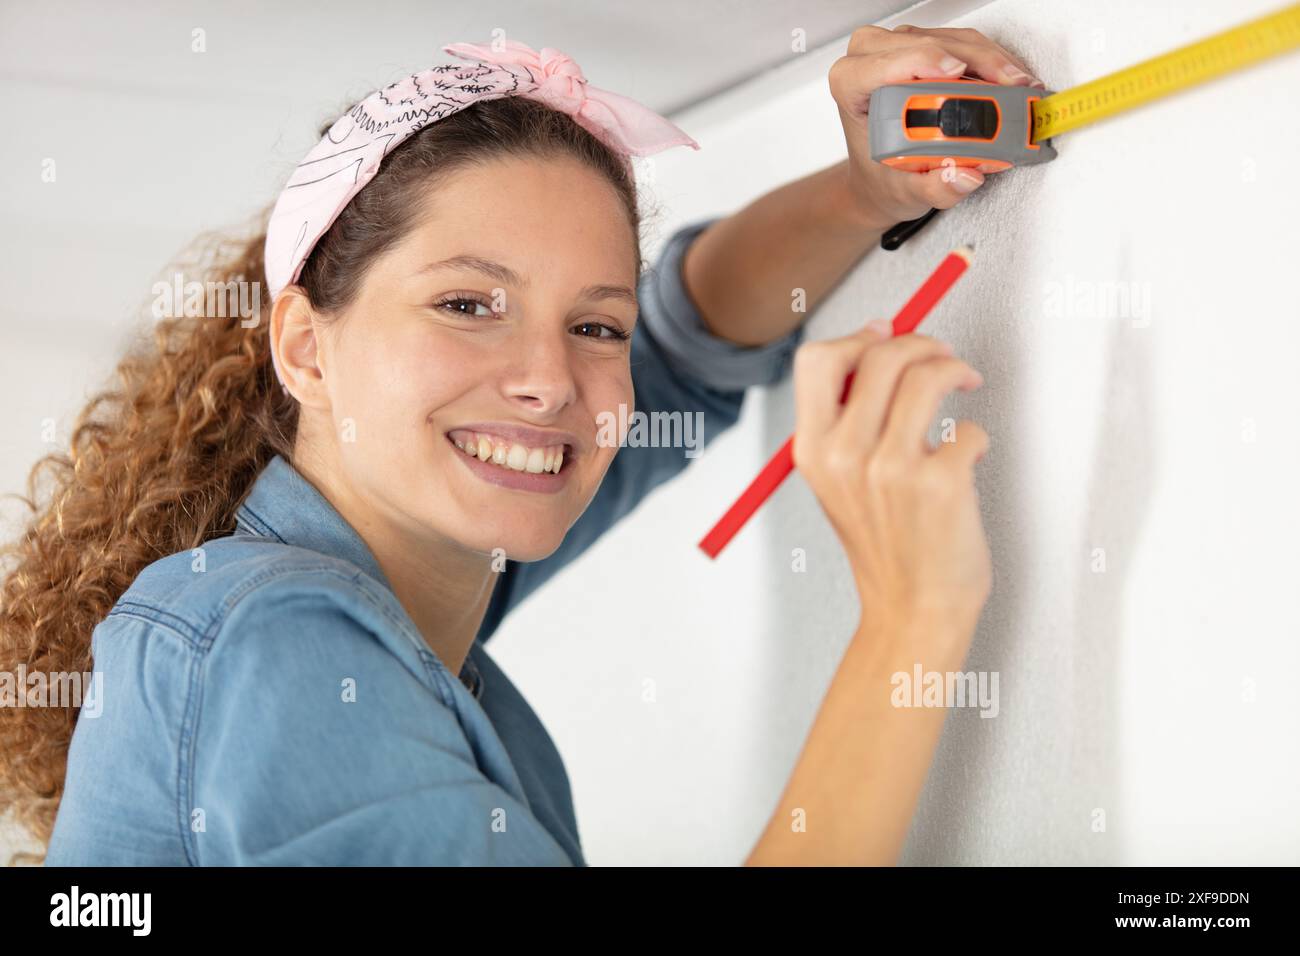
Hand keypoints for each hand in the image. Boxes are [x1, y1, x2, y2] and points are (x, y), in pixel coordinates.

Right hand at [792, 324, 991, 647]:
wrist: (913, 610)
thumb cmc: (886, 544)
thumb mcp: (839, 482)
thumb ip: (848, 420)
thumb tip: (879, 342)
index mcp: (813, 451)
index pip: (818, 360)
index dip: (859, 338)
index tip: (888, 336)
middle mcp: (845, 456)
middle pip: (880, 354)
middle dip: (921, 343)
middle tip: (941, 357)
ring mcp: (891, 469)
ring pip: (928, 375)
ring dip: (955, 369)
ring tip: (965, 383)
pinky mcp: (940, 483)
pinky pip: (968, 428)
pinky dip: (977, 437)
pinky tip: (969, 458)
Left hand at [829, 24, 1043, 227]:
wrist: (879, 179)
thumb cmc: (882, 177)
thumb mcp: (905, 193)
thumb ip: (932, 188)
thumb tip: (964, 176)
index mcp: (851, 90)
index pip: (876, 65)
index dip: (916, 61)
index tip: (953, 72)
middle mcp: (870, 60)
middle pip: (924, 44)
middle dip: (973, 61)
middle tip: (1008, 85)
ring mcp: (899, 49)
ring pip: (949, 38)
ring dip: (990, 59)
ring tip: (1019, 86)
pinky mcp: (926, 46)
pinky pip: (962, 42)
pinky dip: (991, 60)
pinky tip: (1010, 81)